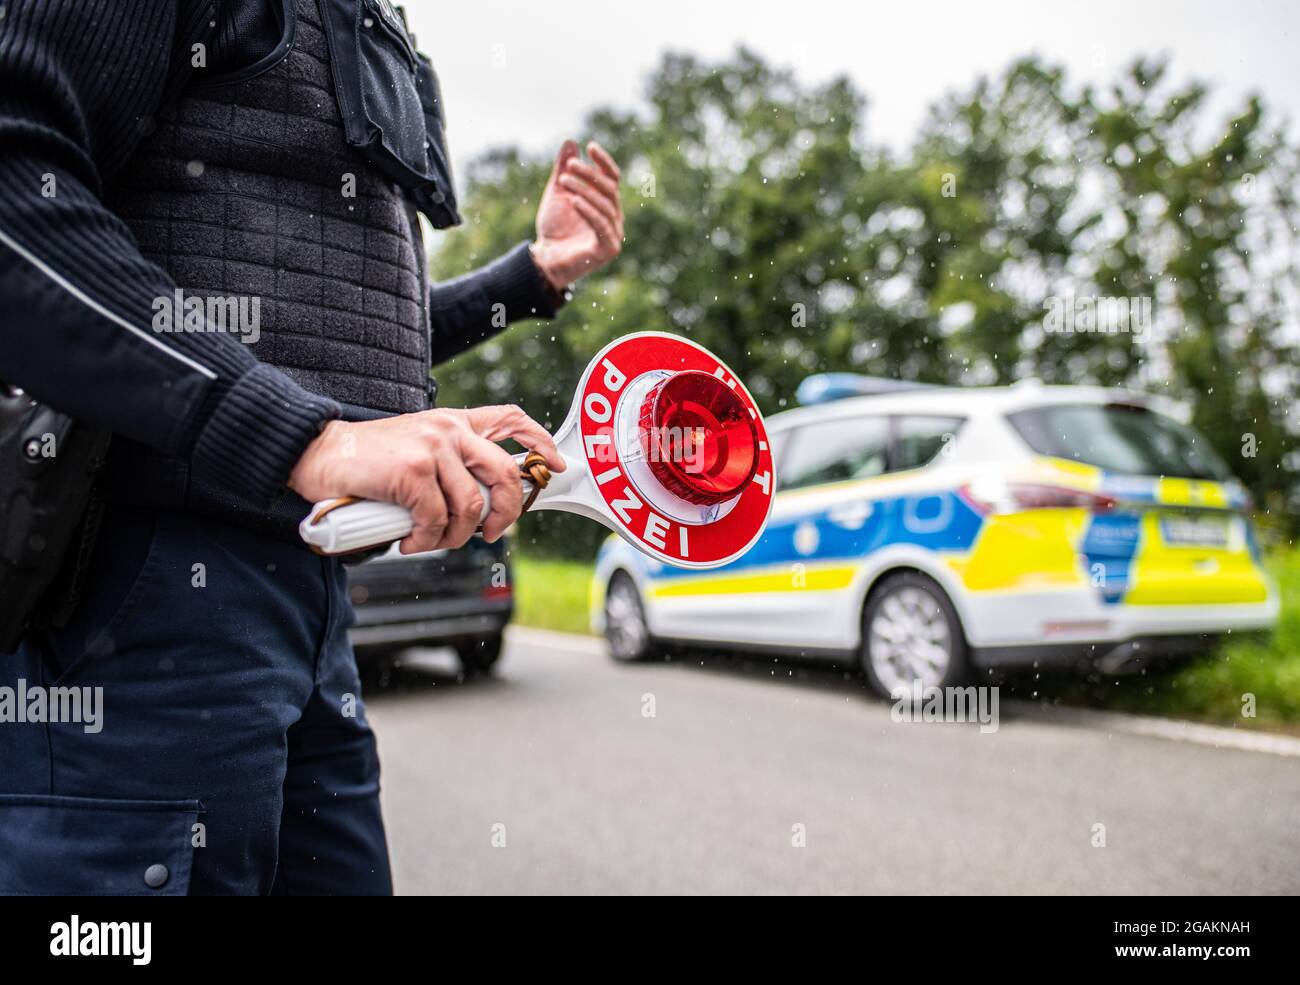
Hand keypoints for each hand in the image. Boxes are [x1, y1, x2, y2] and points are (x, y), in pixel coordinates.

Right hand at [288, 406, 564, 552]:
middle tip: (490, 533)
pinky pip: (437, 519)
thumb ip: (451, 464)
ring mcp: (432, 448)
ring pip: (471, 505)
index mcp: (454, 422)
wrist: (320, 454)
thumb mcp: (418, 449)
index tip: (555, 464)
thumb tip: (483, 507)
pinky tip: (408, 542)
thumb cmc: (369, 462)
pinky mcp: (413, 472)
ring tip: (432, 542)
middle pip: (504, 473)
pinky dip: (426, 540)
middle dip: (507, 512)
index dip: (539, 441)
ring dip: (455, 536)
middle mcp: (449, 430)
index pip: (510, 419)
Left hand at [531, 139, 624, 288]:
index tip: (590, 147)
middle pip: (609, 190)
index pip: (612, 178)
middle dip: (589, 175)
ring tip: (564, 180)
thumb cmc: (554, 228)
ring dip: (583, 191)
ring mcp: (614, 234)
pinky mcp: (608, 249)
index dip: (603, 162)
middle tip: (569, 165)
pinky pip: (601, 226)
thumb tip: (571, 142)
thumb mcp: (557, 193)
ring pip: (604, 206)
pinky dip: (588, 212)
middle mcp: (614, 217)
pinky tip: (574, 201)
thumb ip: (564, 170)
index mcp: (606, 203)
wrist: (546, 259)